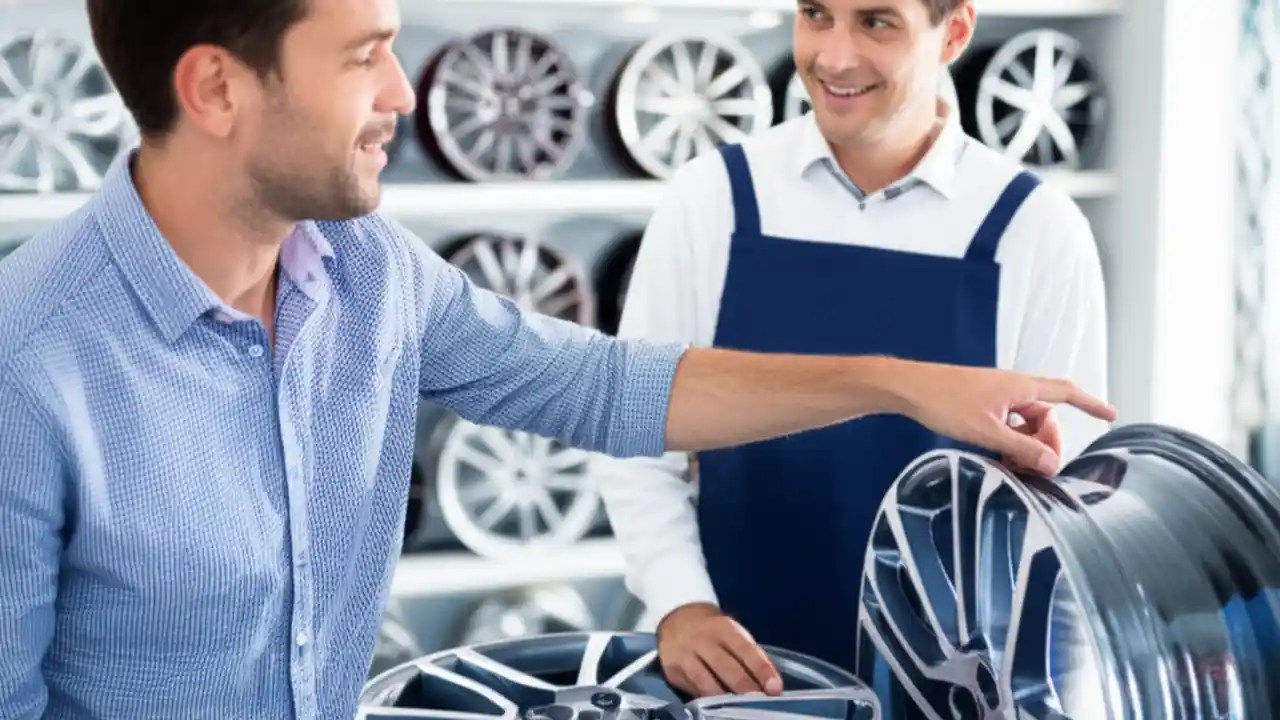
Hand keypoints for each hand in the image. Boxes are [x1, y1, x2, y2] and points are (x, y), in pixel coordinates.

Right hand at [656, 603, 781, 697]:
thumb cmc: (714, 631)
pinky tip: (718, 708)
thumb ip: (749, 655)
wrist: (678, 620)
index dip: (761, 670)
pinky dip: (707, 699)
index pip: (745, 650)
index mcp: (723, 627)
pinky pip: (692, 689)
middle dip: (746, 688)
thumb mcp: (732, 633)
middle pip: (726, 668)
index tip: (775, 688)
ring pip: (706, 682)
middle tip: (760, 703)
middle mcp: (702, 639)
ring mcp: (684, 655)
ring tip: (740, 710)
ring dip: (725, 699)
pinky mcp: (672, 670)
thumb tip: (770, 683)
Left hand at [895, 363, 1115, 475]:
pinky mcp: (981, 402)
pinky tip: (997, 455)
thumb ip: (1021, 449)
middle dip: (1046, 442)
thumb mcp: (987, 432)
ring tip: (1012, 465)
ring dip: (1025, 444)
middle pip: (1045, 416)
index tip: (1111, 415)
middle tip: (1035, 468)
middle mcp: (1013, 387)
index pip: (1066, 392)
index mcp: (1021, 387)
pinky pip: (1007, 422)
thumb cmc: (945, 402)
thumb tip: (1053, 463)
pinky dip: (1009, 439)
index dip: (1091, 404)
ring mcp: (996, 395)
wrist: (908, 388)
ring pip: (1025, 422)